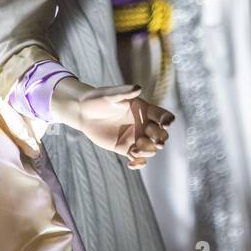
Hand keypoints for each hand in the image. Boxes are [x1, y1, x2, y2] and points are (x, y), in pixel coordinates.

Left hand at [50, 79, 174, 168]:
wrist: (83, 112)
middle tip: (157, 143)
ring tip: (136, 151)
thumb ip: (124, 92)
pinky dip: (139, 163)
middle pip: (160, 134)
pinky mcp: (126, 148)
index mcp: (144, 109)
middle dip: (161, 139)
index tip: (166, 124)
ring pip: (151, 148)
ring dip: (148, 151)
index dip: (167, 119)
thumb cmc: (98, 99)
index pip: (162, 115)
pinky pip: (138, 158)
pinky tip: (131, 163)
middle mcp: (143, 124)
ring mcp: (136, 137)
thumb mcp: (110, 95)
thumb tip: (138, 88)